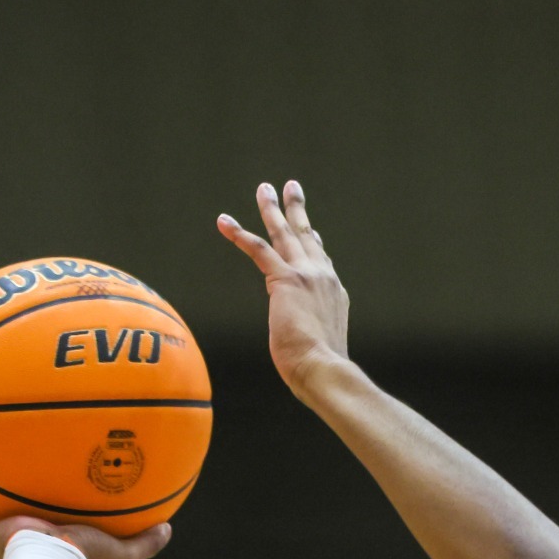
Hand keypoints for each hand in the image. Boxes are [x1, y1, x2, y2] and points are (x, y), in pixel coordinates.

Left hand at [217, 181, 351, 395]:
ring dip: (272, 209)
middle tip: (291, 187)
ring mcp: (306, 275)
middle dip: (297, 210)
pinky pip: (257, 248)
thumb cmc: (322, 371)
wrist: (325, 369)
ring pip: (284, 233)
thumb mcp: (322, 348)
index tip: (311, 230)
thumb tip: (312, 356)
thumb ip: (315, 339)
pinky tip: (223, 221)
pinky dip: (239, 233)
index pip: (322, 262)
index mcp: (334, 294)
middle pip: (307, 237)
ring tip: (264, 188)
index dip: (314, 243)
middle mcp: (324, 278)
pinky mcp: (285, 279)